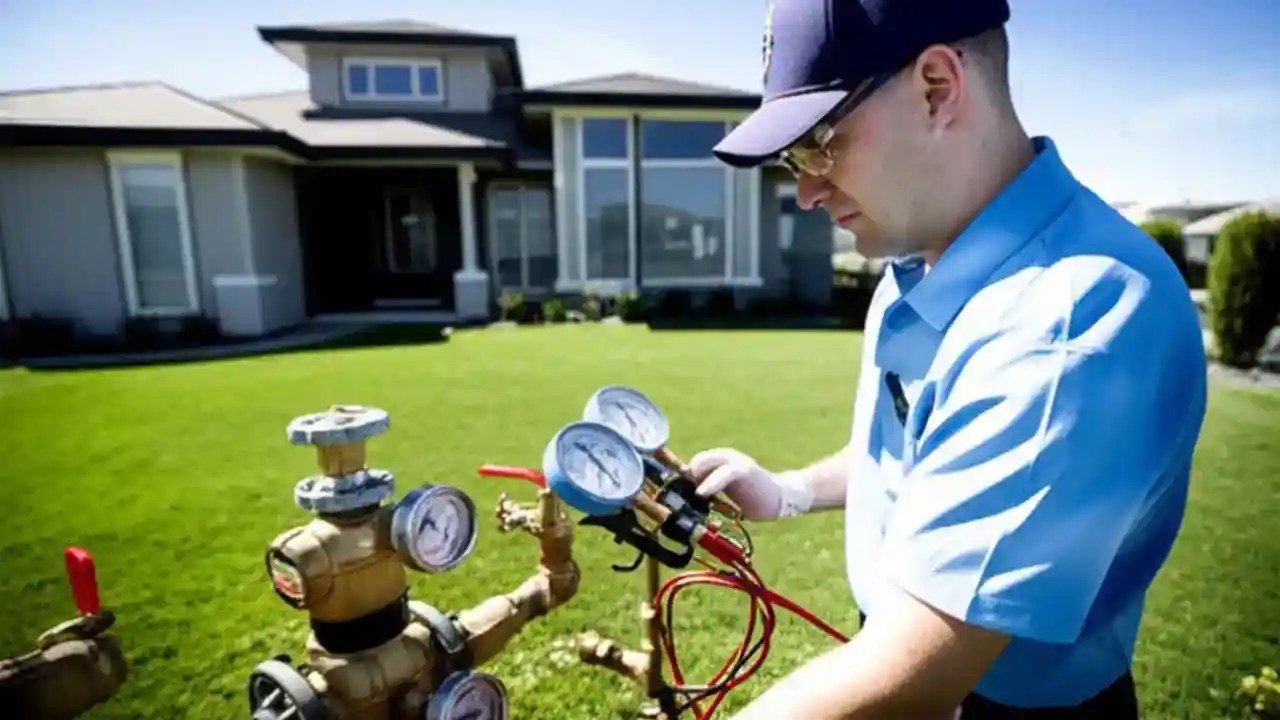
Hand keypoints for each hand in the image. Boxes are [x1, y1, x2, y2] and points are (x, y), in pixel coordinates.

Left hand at [688, 448, 808, 520]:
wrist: (780, 497)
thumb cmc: (751, 496)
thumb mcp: (725, 490)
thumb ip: (709, 486)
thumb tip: (685, 494)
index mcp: (720, 459)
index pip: (695, 463)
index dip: (683, 477)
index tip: (676, 493)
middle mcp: (725, 456)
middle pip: (696, 461)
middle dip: (686, 478)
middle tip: (681, 496)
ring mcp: (735, 461)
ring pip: (705, 462)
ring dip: (694, 478)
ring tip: (689, 494)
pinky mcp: (744, 470)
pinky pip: (723, 473)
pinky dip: (710, 482)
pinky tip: (702, 493)